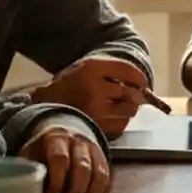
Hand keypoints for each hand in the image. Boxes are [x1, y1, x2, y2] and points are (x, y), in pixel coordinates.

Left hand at [19, 127, 111, 192]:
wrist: (62, 133)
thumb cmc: (42, 150)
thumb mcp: (29, 153)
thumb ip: (27, 169)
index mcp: (56, 138)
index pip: (60, 160)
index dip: (56, 184)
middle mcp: (78, 141)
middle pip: (82, 167)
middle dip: (76, 192)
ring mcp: (93, 149)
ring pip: (99, 173)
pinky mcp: (103, 158)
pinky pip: (107, 176)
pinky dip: (101, 192)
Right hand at [31, 57, 147, 137]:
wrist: (48, 102)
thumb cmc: (75, 82)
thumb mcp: (91, 66)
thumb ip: (117, 71)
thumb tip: (143, 87)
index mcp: (92, 68)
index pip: (128, 70)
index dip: (140, 78)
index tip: (142, 82)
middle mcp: (93, 88)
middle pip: (131, 93)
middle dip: (134, 94)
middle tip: (127, 95)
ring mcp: (93, 109)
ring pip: (129, 110)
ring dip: (128, 108)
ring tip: (115, 105)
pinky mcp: (94, 126)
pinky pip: (121, 124)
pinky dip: (120, 120)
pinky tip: (110, 115)